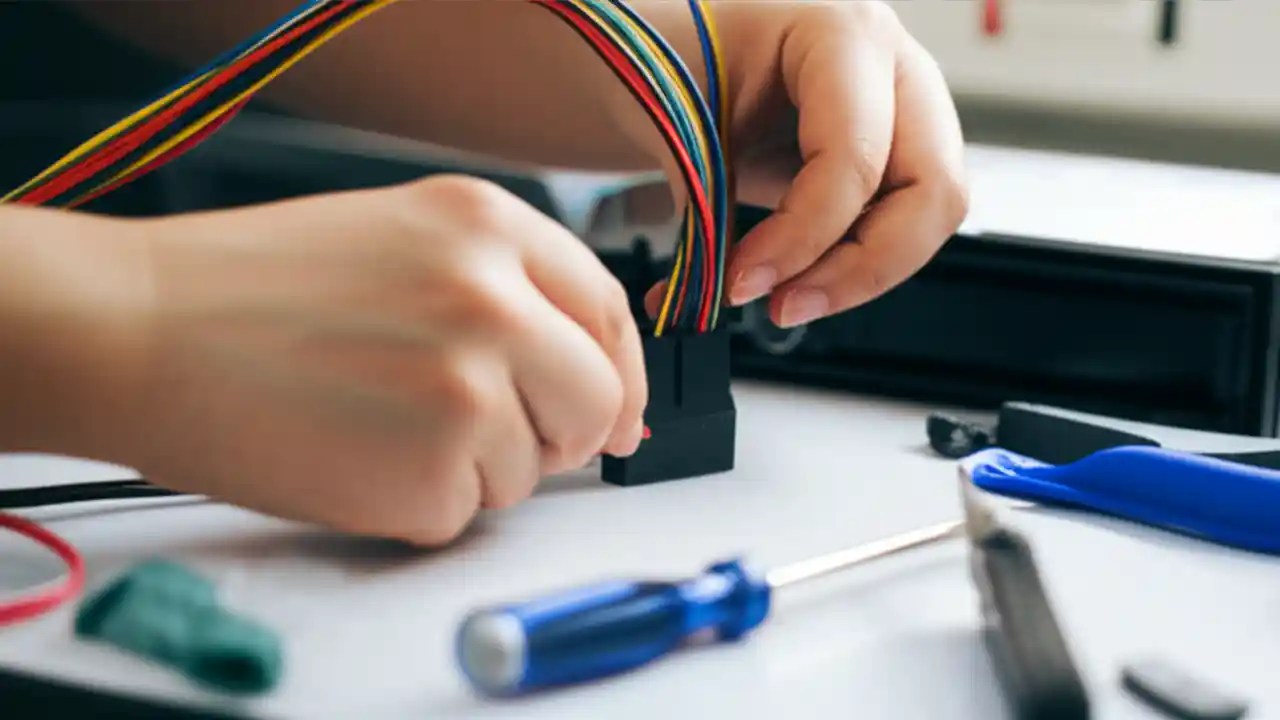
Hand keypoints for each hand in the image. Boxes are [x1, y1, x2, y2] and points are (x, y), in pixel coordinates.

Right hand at [120, 177, 644, 544]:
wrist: (140, 329)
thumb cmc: (249, 288)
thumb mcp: (400, 237)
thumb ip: (508, 292)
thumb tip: (595, 384)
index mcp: (487, 225)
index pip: (609, 310)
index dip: (619, 372)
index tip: (617, 411)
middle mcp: (494, 298)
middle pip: (597, 399)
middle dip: (562, 433)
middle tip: (494, 436)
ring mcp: (470, 387)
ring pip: (533, 468)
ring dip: (473, 467)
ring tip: (377, 424)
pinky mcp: (434, 472)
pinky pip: (466, 514)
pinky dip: (418, 504)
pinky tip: (352, 457)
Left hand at [638, 2, 966, 327]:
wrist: (671, 54)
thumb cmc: (675, 60)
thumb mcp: (677, 119)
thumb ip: (703, 199)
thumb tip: (711, 291)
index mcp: (842, 33)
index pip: (854, 155)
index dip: (803, 234)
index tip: (742, 280)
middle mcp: (895, 68)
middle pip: (932, 192)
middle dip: (859, 267)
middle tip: (784, 305)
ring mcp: (906, 114)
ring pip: (926, 220)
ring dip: (855, 275)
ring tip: (781, 299)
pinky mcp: (894, 159)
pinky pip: (898, 226)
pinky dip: (846, 266)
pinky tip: (792, 278)